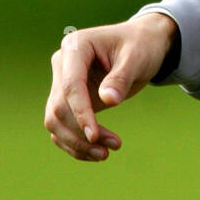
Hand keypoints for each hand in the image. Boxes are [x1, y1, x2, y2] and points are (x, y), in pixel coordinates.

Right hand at [44, 13, 178, 160]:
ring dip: (76, 142)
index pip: (71, 85)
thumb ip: (121, 77)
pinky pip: (63, 126)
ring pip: (56, 120)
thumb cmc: (141, 45)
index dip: (81, 112)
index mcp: (76, 46)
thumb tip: (108, 100)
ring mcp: (63, 82)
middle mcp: (63, 64)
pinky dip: (75, 143)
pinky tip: (96, 153)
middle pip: (59, 107)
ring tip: (105, 154)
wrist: (143, 44)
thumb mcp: (137, 57)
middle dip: (81, 132)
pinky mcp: (69, 100)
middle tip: (114, 147)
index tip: (94, 136)